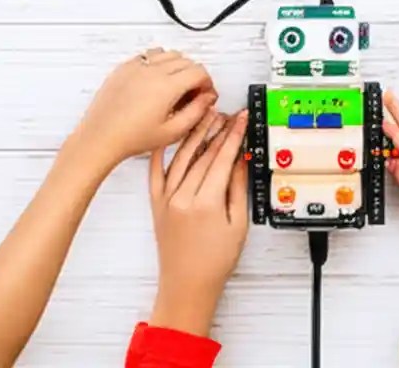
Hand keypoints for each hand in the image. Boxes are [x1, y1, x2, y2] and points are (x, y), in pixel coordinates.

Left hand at [74, 49, 216, 168]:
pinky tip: (154, 82)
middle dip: (193, 75)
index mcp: (166, 86)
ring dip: (176, 66)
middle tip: (190, 95)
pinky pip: (147, 56)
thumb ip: (196, 112)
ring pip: (167, 54)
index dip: (207, 83)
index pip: (199, 71)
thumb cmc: (131, 138)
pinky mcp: (123, 68)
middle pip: (185, 60)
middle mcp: (152, 71)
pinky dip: (156, 64)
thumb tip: (208, 99)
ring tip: (172, 88)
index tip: (204, 94)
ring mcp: (136, 67)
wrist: (101, 137)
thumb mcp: (172, 132)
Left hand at [148, 111, 248, 337]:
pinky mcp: (156, 203)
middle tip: (227, 114)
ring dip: (194, 134)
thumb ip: (238, 189)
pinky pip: (155, 171)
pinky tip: (169, 137)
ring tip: (205, 118)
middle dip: (217, 130)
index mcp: (206, 203)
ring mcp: (167, 199)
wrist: (187, 284)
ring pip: (181, 157)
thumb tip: (242, 161)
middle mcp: (183, 197)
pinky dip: (162, 152)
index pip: (223, 158)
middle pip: (203, 154)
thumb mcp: (238, 225)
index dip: (234, 135)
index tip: (241, 120)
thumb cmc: (213, 262)